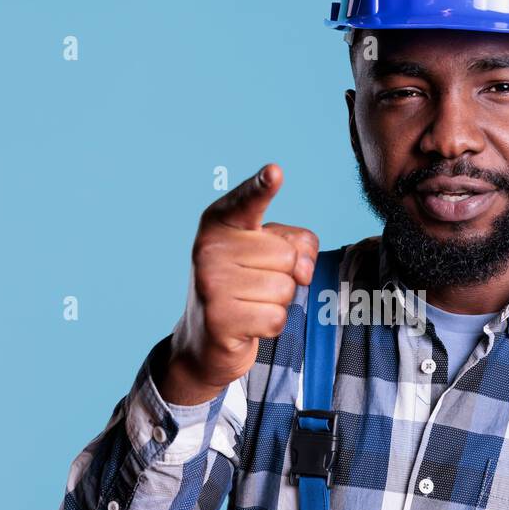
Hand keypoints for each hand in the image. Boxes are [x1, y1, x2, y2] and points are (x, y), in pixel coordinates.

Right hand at [158, 164, 318, 402]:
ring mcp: (211, 284)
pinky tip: (247, 323)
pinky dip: (270, 325)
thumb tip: (303, 270)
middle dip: (284, 275)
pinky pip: (276, 318)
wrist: (205, 337)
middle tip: (255, 283)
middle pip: (287, 256)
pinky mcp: (219, 319)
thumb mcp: (269, 252)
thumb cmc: (244, 284)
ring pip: (285, 289)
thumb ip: (297, 244)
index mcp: (220, 223)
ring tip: (249, 302)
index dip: (262, 187)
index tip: (275, 172)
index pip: (247, 202)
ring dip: (277, 302)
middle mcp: (209, 249)